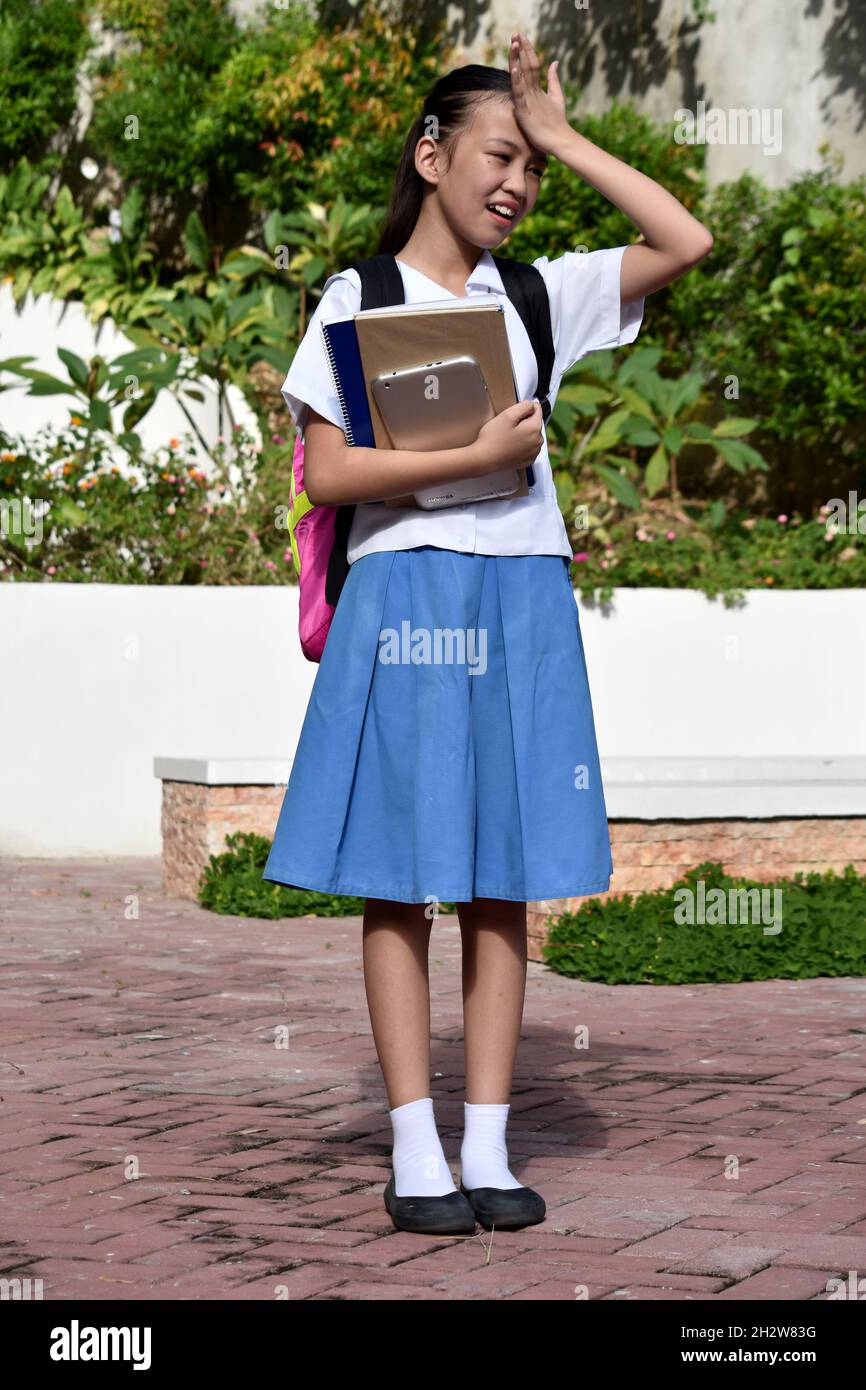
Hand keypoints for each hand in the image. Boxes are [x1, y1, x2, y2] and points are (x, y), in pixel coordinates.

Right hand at [467, 399, 543, 475]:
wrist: (484, 460)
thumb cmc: (493, 439)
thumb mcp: (507, 415)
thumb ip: (524, 406)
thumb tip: (532, 405)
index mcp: (535, 429)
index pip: (537, 409)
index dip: (524, 409)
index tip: (513, 415)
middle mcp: (538, 442)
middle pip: (535, 423)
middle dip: (524, 422)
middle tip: (508, 427)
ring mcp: (533, 453)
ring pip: (532, 435)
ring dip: (523, 433)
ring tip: (508, 437)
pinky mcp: (527, 460)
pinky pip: (528, 447)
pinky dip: (521, 445)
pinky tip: (510, 446)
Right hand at [508, 33, 569, 154]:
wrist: (558, 140)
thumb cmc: (556, 121)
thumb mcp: (556, 96)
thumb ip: (553, 79)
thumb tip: (554, 62)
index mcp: (534, 89)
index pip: (529, 65)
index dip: (527, 50)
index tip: (523, 36)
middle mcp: (528, 93)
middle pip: (523, 67)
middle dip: (519, 50)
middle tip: (514, 34)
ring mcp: (525, 102)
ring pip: (519, 77)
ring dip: (516, 60)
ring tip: (513, 44)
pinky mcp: (524, 112)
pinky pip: (519, 94)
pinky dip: (517, 82)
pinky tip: (515, 69)